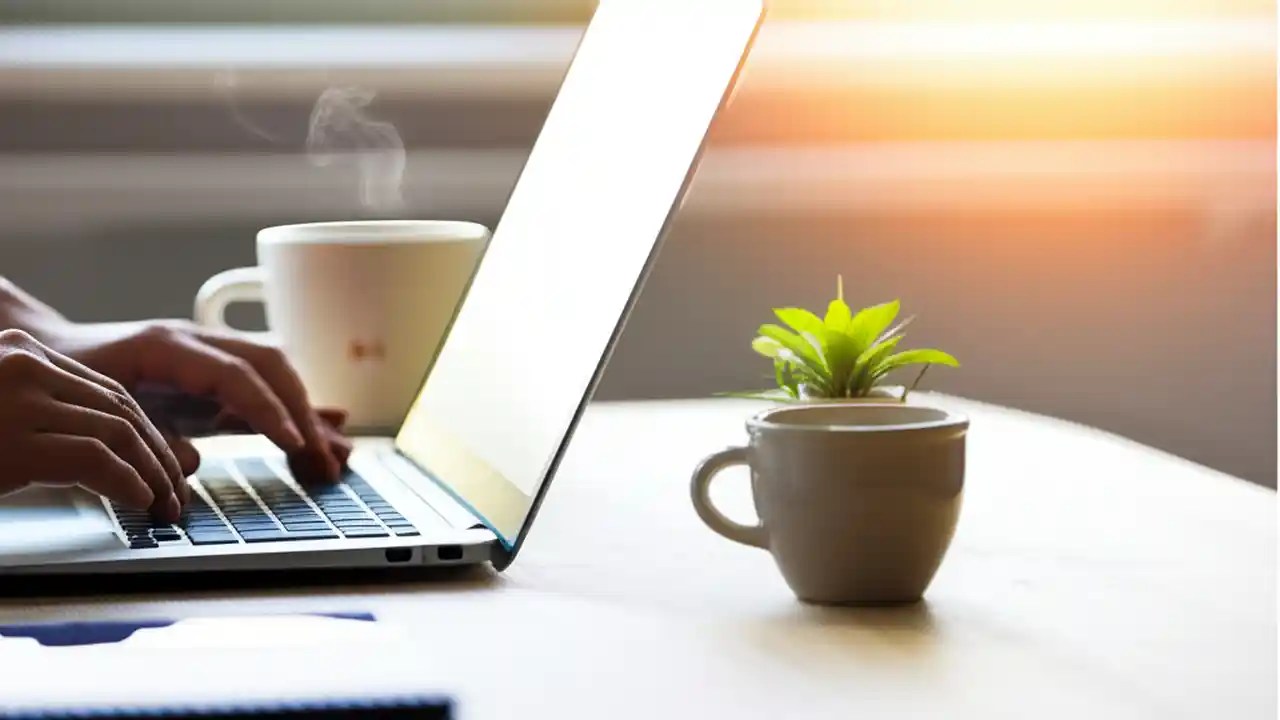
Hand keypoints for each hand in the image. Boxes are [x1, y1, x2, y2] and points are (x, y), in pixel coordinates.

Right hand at [0, 329, 186, 518]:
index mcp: (24, 351)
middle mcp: (24, 365)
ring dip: (151, 474)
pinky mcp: (13, 441)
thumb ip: (60, 420)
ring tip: (165, 504)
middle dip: (157, 454)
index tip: (166, 464)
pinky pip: (94, 458)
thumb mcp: (7, 414)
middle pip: (120, 408)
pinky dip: (126, 482)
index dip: (148, 432)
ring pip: (117, 432)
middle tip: (176, 491)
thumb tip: (144, 450)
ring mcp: (18, 400)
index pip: (109, 391)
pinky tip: (140, 501)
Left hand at [39, 320, 352, 481]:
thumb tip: (191, 464)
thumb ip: (147, 434)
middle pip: (271, 367)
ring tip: (337, 453)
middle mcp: (200, 344)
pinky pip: (264, 393)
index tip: (295, 443)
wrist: (50, 350)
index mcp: (171, 346)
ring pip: (276, 377)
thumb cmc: (68, 376)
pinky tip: (330, 427)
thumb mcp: (101, 410)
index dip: (271, 410)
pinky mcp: (213, 381)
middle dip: (304, 411)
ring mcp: (211, 359)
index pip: (238, 376)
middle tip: (324, 454)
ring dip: (308, 414)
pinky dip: (296, 412)